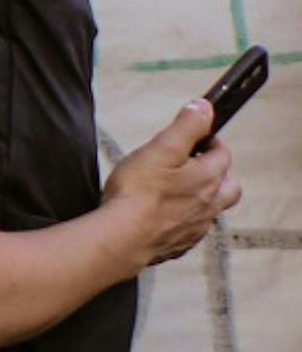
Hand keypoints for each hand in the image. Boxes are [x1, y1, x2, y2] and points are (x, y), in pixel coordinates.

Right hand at [105, 100, 240, 266]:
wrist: (124, 237)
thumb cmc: (139, 191)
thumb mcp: (161, 148)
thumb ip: (186, 127)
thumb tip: (204, 108)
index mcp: (209, 178)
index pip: (222, 153)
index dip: (208, 141)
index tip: (192, 137)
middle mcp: (210, 205)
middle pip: (229, 186)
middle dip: (216, 173)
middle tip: (191, 165)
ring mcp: (197, 227)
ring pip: (211, 208)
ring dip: (200, 197)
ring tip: (174, 189)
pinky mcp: (180, 243)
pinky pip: (191, 228)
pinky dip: (183, 218)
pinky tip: (161, 214)